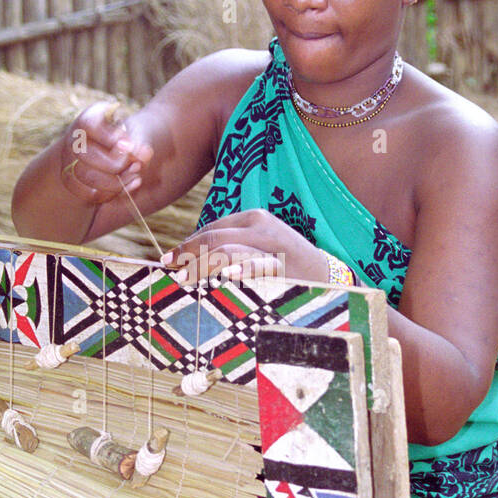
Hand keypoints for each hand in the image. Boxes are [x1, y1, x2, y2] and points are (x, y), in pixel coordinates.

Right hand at [60, 101, 152, 205]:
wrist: (120, 152)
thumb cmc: (129, 141)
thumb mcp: (137, 137)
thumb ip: (140, 144)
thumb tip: (141, 157)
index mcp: (89, 119)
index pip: (88, 124)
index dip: (108, 136)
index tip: (128, 145)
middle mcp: (75, 139)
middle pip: (84, 153)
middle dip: (114, 164)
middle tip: (135, 166)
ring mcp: (70, 160)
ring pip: (85, 175)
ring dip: (114, 182)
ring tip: (135, 178)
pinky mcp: (73, 180)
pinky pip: (86, 192)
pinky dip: (108, 194)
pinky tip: (125, 188)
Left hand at [161, 209, 329, 285]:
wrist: (327, 275)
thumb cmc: (287, 265)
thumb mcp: (259, 248)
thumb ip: (232, 248)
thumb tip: (193, 259)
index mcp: (253, 219)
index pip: (212, 228)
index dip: (188, 244)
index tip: (170, 261)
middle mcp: (260, 226)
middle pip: (213, 237)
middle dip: (188, 255)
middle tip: (172, 273)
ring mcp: (272, 244)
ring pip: (226, 249)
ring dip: (201, 265)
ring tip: (185, 279)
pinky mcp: (283, 264)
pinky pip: (257, 264)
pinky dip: (241, 268)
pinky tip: (227, 275)